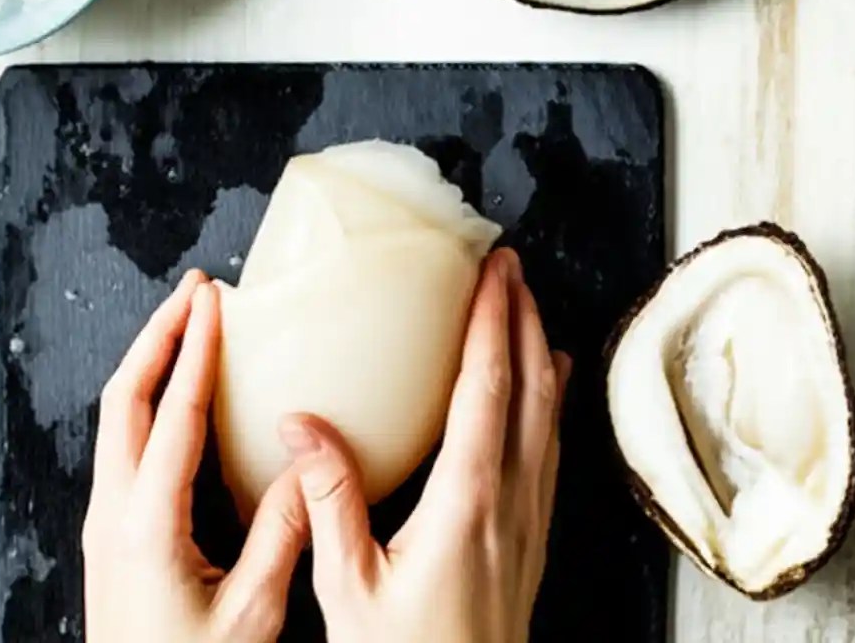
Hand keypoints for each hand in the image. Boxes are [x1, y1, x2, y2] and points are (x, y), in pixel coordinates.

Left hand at [83, 271, 308, 642]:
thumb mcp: (249, 615)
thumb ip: (280, 537)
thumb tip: (307, 469)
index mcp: (147, 524)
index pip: (173, 414)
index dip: (194, 350)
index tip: (212, 304)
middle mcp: (114, 512)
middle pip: (125, 396)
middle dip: (158, 334)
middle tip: (194, 292)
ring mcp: (105, 520)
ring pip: (117, 417)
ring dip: (150, 363)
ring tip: (186, 327)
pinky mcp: (111, 530)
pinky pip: (124, 443)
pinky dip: (150, 401)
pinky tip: (180, 400)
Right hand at [280, 249, 571, 642]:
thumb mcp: (347, 586)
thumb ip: (329, 502)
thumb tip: (303, 426)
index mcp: (467, 504)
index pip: (487, 393)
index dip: (492, 326)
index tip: (492, 275)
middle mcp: (511, 504)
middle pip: (528, 392)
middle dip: (521, 321)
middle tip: (510, 268)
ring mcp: (529, 523)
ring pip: (548, 420)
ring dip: (539, 356)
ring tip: (531, 310)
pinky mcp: (531, 541)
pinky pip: (551, 455)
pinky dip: (551, 408)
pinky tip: (547, 395)